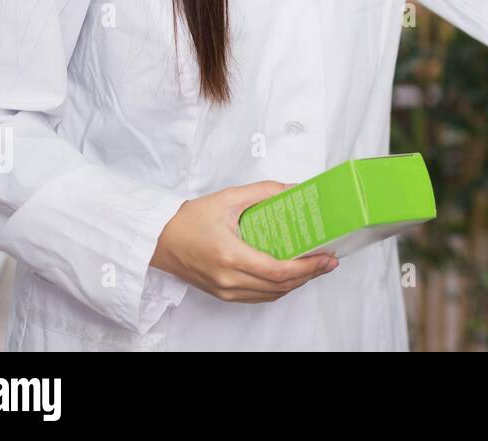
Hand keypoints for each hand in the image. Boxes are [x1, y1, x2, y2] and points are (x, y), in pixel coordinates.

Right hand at [150, 180, 338, 302]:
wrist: (159, 239)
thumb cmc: (188, 219)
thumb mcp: (228, 198)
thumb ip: (264, 192)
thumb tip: (293, 189)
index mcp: (231, 256)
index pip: (278, 271)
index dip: (307, 267)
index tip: (326, 257)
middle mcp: (229, 279)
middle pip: (279, 286)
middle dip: (309, 275)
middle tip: (328, 261)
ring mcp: (225, 290)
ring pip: (270, 295)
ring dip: (295, 284)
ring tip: (314, 267)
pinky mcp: (222, 293)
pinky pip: (257, 297)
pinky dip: (277, 288)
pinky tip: (289, 275)